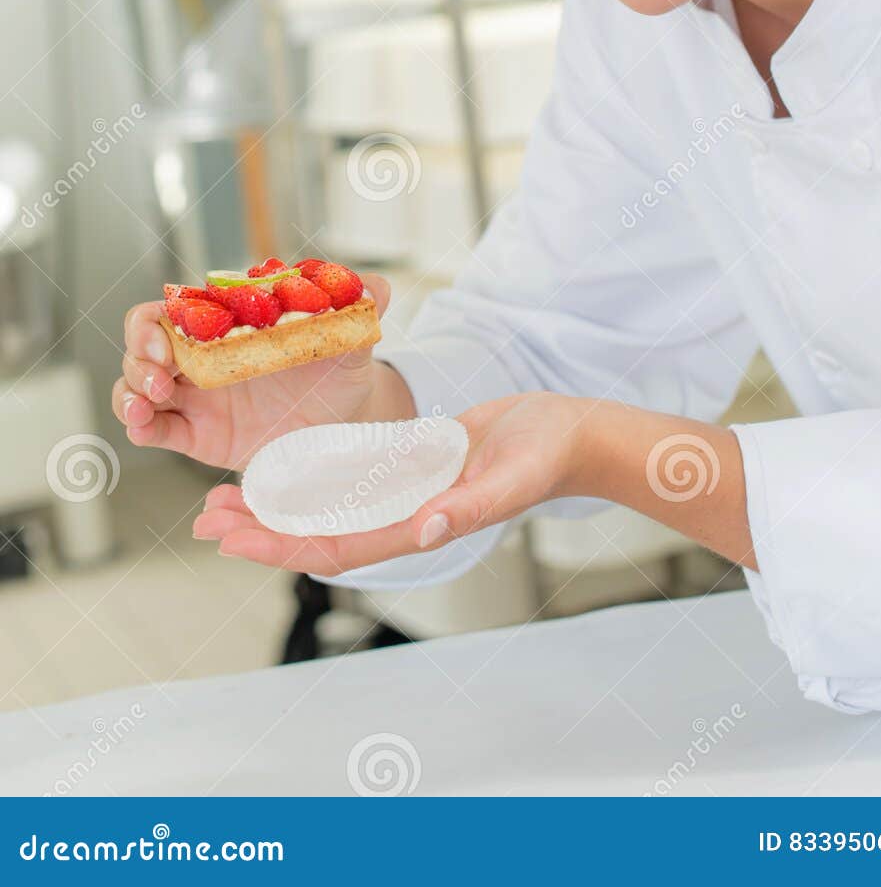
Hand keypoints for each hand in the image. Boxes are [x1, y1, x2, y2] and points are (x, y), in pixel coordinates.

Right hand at [111, 274, 393, 471]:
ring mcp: (196, 395)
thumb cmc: (340, 370)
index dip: (160, 317)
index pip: (175, 307)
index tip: (169, 332)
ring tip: (150, 400)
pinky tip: (142, 424)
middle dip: (139, 350)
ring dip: (131, 387)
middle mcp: (204, 355)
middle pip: (145, 341)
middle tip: (159, 370)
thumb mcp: (353, 337)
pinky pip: (152, 428)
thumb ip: (365, 304)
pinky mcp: (197, 434)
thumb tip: (375, 287)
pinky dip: (136, 424)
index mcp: (228, 324)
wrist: (343, 423)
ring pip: (136, 383)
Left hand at [191, 392, 591, 570]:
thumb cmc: (546, 456)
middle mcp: (405, 514)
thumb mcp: (510, 477)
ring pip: (329, 506)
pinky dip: (314, 474)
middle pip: (320, 532)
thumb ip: (470, 506)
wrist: (571, 433)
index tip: (236, 538)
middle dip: (263, 529)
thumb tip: (427, 528)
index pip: (340, 547)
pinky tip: (284, 463)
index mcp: (422, 526)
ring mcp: (405, 491)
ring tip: (229, 495)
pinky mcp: (410, 463)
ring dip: (279, 504)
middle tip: (208, 516)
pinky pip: (352, 477)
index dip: (284, 547)